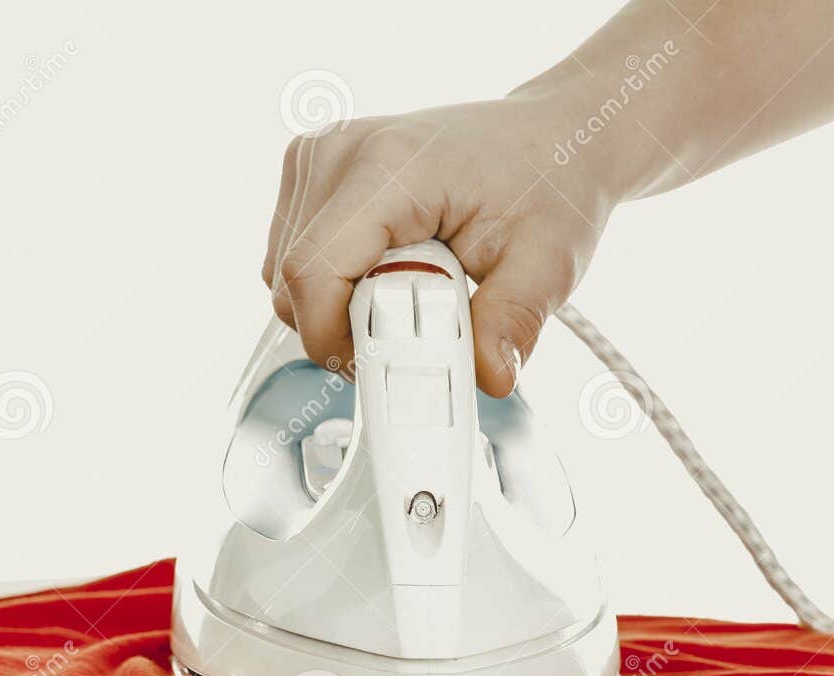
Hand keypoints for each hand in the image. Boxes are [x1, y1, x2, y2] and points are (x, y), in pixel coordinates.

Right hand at [262, 94, 623, 396]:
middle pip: (292, 281)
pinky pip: (299, 258)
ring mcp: (319, 156)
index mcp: (389, 164)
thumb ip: (512, 323)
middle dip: (345, 329)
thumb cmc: (546, 184)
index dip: (331, 337)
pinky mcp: (314, 172)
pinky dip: (337, 286)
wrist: (547, 139)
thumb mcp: (546, 262)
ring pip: (287, 276)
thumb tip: (491, 378)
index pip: (312, 271)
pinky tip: (391, 272)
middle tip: (416, 332)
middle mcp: (339, 150)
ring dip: (341, 308)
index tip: (380, 366)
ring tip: (412, 291)